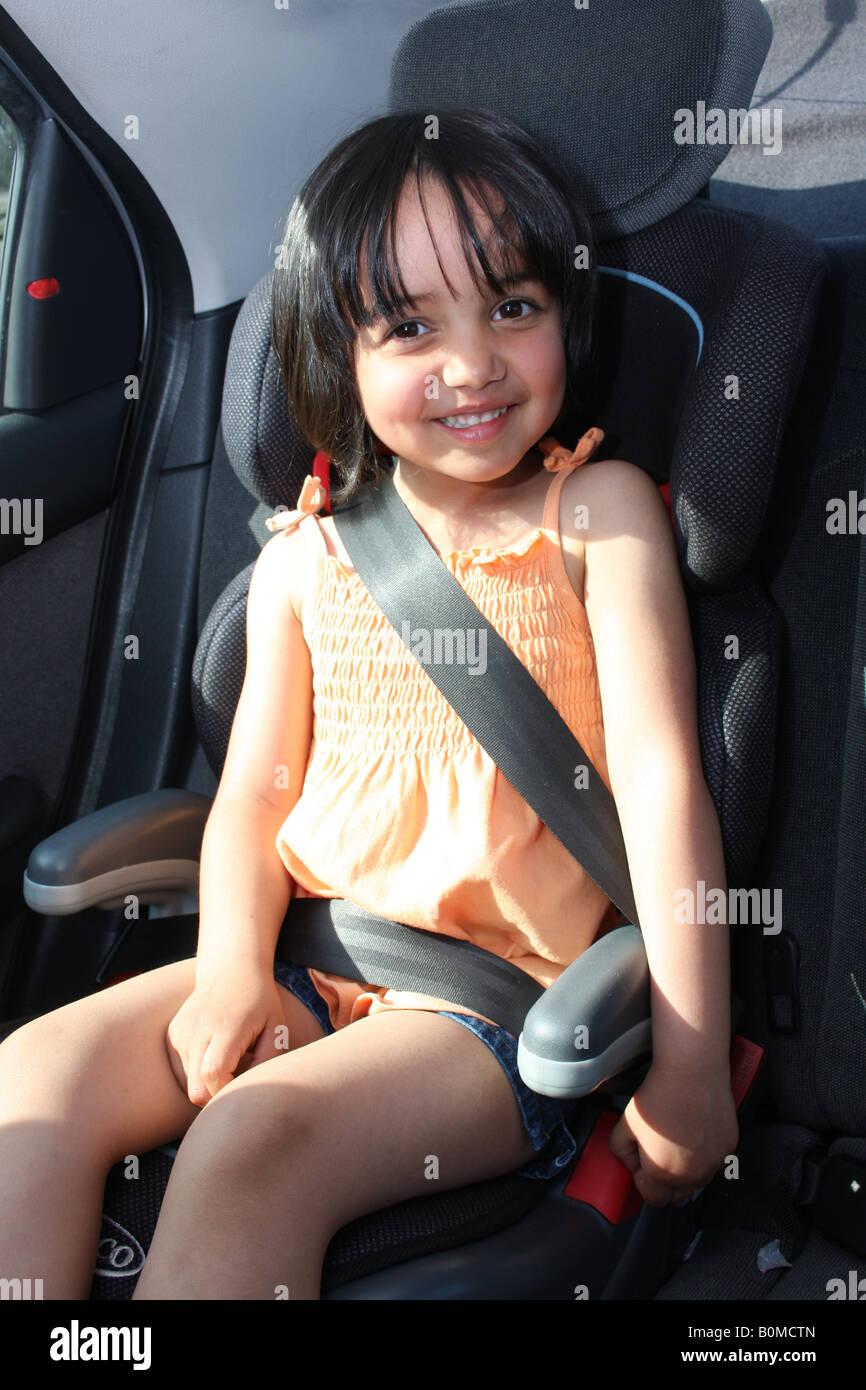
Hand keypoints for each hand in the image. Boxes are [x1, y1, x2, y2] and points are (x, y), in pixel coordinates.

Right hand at [166, 961, 287, 1107]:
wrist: (231, 969)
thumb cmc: (259, 1001)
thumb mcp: (275, 1028)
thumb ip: (267, 1061)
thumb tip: (252, 1094)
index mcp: (225, 1028)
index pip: (213, 1076)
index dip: (227, 1093)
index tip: (245, 1091)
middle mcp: (197, 1031)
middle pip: (196, 1089)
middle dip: (217, 1099)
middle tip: (238, 1087)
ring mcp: (181, 1032)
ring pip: (188, 1083)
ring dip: (208, 1085)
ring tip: (229, 1065)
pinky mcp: (173, 1035)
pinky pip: (183, 1070)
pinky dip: (198, 1072)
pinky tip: (214, 1055)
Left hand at [607, 1061, 738, 1207]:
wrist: (692, 1073)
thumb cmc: (660, 1095)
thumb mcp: (624, 1124)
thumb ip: (620, 1152)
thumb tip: (631, 1162)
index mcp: (663, 1173)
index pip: (653, 1199)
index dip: (643, 1181)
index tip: (642, 1162)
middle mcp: (692, 1175)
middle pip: (676, 1195)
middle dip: (665, 1181)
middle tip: (659, 1151)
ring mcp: (714, 1163)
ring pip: (698, 1180)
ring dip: (687, 1169)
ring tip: (678, 1138)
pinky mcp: (728, 1147)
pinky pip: (714, 1161)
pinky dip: (705, 1153)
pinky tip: (695, 1130)